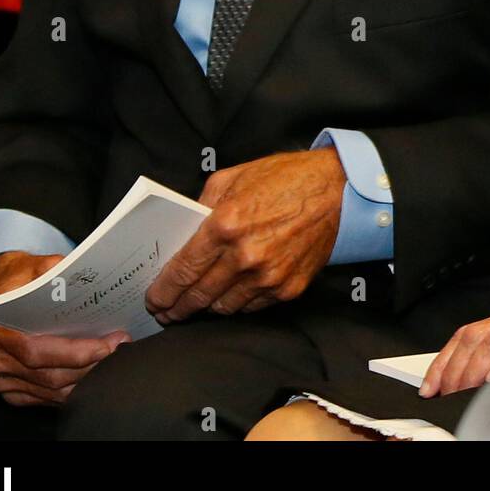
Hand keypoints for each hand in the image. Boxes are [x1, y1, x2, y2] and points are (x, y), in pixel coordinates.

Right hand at [0, 251, 129, 406]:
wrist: (1, 293)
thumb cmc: (19, 279)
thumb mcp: (34, 265)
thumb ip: (54, 268)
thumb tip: (79, 276)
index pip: (37, 350)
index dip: (75, 353)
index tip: (108, 345)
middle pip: (47, 375)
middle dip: (89, 365)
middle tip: (120, 349)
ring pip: (50, 391)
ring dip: (84, 379)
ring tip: (112, 360)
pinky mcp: (9, 390)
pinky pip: (44, 397)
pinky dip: (71, 388)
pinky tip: (91, 372)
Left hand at [144, 149, 344, 322]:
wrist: (336, 189)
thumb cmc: (284, 178)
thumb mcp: (232, 178)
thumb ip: (202, 206)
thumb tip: (183, 235)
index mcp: (226, 225)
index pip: (183, 271)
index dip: (163, 291)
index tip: (154, 299)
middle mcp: (246, 256)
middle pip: (199, 296)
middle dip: (177, 307)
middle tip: (166, 312)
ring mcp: (269, 276)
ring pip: (224, 307)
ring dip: (206, 308)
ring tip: (196, 304)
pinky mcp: (288, 288)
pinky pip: (252, 307)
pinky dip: (238, 303)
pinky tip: (230, 295)